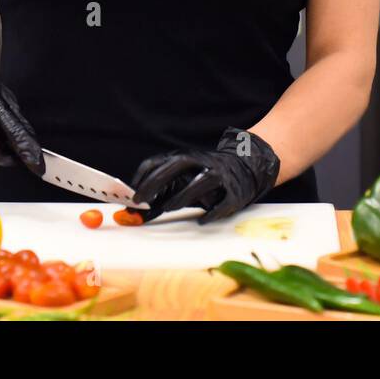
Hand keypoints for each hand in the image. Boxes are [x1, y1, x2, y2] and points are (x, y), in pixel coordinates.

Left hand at [130, 128, 280, 223]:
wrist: (248, 165)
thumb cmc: (208, 176)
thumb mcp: (185, 180)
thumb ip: (163, 196)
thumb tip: (136, 215)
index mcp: (185, 158)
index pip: (158, 162)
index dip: (143, 177)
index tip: (131, 194)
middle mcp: (202, 162)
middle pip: (176, 165)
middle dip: (157, 181)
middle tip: (141, 200)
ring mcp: (220, 176)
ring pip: (201, 180)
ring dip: (183, 193)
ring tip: (168, 207)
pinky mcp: (234, 191)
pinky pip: (224, 201)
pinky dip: (212, 211)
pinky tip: (202, 220)